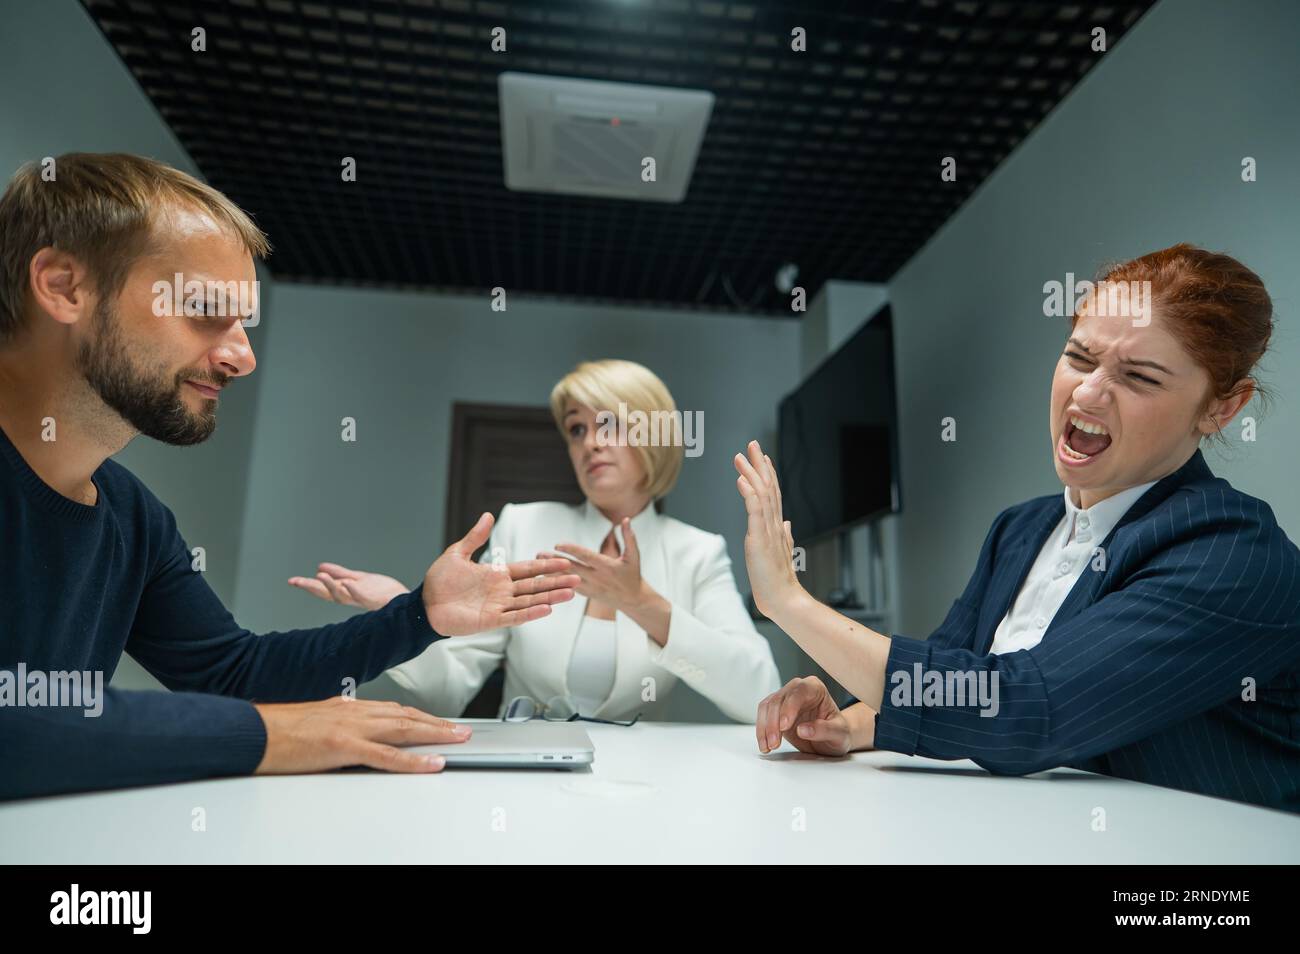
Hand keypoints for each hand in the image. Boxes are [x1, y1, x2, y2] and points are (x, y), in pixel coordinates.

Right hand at [253, 697, 471, 773]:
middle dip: (437, 724)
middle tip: (462, 730)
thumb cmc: (277, 729)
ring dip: (435, 735)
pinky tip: (432, 763)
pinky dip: (413, 760)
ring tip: (458, 740)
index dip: (420, 716)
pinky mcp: (343, 746)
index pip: (393, 710)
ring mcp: (351, 728)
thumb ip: (338, 720)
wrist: (252, 731)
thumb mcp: (315, 719)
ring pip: (404, 729)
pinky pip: (387, 756)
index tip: (438, 722)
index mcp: (348, 707)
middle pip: (406, 716)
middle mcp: (354, 712)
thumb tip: (353, 724)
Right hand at [288, 563, 407, 611]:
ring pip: (342, 596)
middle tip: (295, 581)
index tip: (292, 581)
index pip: (323, 589)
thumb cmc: (381, 591)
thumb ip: (340, 574)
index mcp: (346, 591)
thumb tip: (319, 567)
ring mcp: (362, 598)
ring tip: (319, 576)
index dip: (308, 585)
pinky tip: (347, 584)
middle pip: (327, 594)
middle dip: (311, 587)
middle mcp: (351, 597)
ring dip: (330, 586)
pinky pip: (362, 596)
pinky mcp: (374, 598)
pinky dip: (353, 591)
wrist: (403, 599)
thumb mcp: (357, 578)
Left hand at [423, 512, 580, 635]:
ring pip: (531, 601)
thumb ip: (475, 537)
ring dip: (551, 597)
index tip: (565, 561)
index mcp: (497, 574)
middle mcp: (502, 591)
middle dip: (556, 581)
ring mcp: (499, 606)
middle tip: (578, 577)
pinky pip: (515, 616)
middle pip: (535, 585)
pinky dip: (531, 613)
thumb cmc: (439, 581)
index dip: (546, 565)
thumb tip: (487, 516)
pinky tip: (547, 609)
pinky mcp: (491, 620)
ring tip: (571, 593)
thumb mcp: (457, 554)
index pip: (528, 569)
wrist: (424, 604)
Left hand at [546, 517, 648, 613]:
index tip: (558, 544)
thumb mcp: (634, 556)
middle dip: (555, 561)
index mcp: (607, 567)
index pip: (586, 557)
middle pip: (572, 568)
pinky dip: (556, 582)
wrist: (633, 599)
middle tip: (539, 553)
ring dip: (551, 572)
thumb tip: (626, 519)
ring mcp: (590, 588)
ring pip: (567, 579)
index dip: (571, 550)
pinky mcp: (586, 594)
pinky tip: (543, 576)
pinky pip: (568, 587)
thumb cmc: (633, 574)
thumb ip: (629, 537)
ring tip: (537, 563)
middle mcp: (597, 578)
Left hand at [733, 440, 803, 619]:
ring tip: (740, 457)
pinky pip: (754, 512)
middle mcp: (774, 523)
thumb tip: (786, 523)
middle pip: (768, 487)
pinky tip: (741, 480)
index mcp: (776, 526)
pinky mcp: (760, 539)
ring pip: (760, 494)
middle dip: (759, 464)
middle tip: (752, 444)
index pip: (772, 493)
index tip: (761, 456)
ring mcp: (768, 530)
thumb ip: (784, 535)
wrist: (783, 599)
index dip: (767, 473)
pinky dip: (748, 494)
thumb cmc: (779, 579)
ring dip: (750, 473)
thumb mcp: (781, 552)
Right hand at [756, 676, 858, 756]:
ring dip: (764, 727)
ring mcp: (785, 699)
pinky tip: (765, 744)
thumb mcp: (839, 734)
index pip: (799, 692)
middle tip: (774, 743)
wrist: (831, 739)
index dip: (789, 708)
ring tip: (768, 746)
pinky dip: (761, 731)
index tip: (784, 726)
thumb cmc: (838, 733)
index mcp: (815, 688)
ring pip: (767, 706)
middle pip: (779, 699)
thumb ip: (824, 730)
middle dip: (773, 722)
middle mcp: (798, 689)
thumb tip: (802, 730)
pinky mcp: (776, 711)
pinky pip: (763, 716)